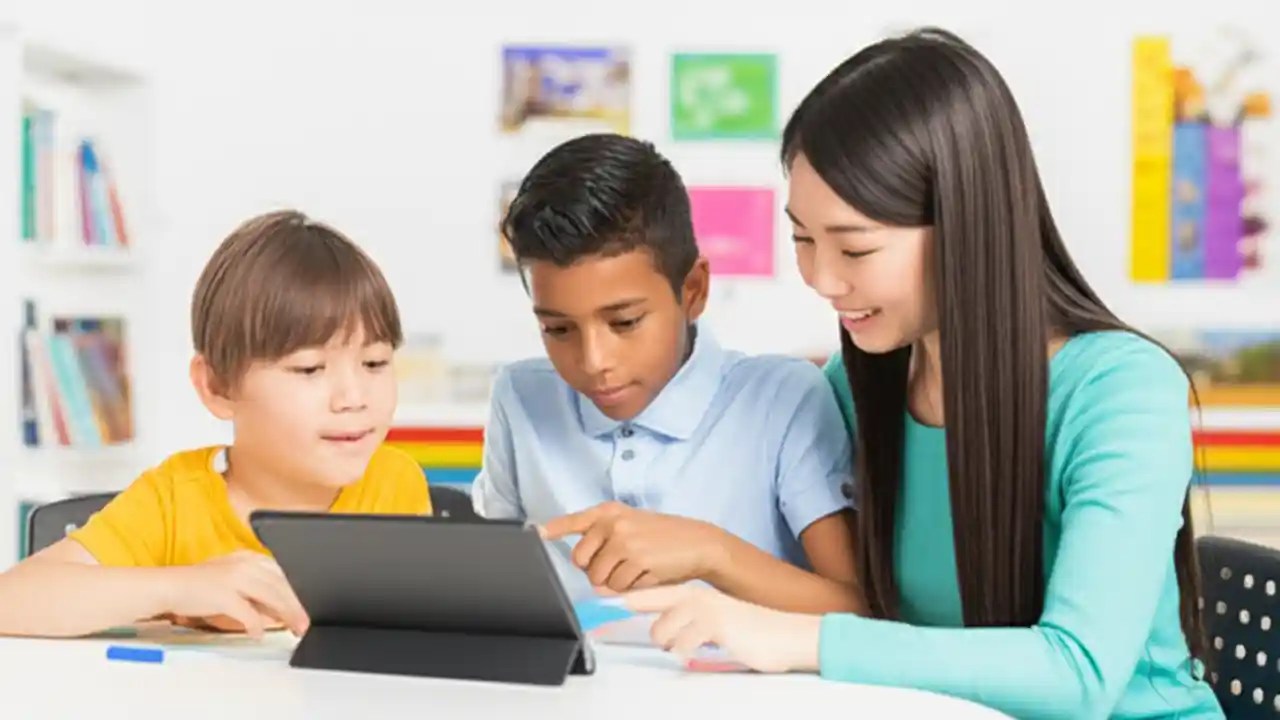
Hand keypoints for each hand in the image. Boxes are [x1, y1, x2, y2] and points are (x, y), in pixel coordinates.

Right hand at [162, 551, 308, 637]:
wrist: (168, 586)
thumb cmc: (201, 587)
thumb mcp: (234, 585)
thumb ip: (257, 596)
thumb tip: (280, 613)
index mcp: (250, 559)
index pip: (282, 575)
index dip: (297, 593)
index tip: (308, 608)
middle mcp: (246, 564)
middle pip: (281, 585)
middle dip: (297, 606)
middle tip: (306, 623)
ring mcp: (234, 577)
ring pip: (271, 596)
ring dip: (286, 614)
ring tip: (295, 629)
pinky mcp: (223, 594)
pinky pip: (247, 612)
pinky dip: (256, 624)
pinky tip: (259, 634)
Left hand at [541, 502, 728, 591]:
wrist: (699, 543)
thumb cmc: (664, 537)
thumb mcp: (632, 524)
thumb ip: (605, 536)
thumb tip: (582, 564)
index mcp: (610, 512)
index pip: (575, 521)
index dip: (554, 529)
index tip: (536, 532)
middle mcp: (613, 523)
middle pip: (581, 562)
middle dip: (596, 572)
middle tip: (619, 566)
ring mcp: (625, 541)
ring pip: (599, 579)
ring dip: (616, 582)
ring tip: (637, 568)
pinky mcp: (637, 560)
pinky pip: (619, 587)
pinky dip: (632, 588)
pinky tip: (648, 574)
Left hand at [623, 584, 822, 673]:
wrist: (783, 634)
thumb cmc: (746, 629)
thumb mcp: (712, 618)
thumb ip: (685, 618)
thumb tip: (658, 628)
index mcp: (690, 592)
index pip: (647, 592)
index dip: (622, 600)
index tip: (599, 605)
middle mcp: (694, 596)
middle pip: (651, 611)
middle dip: (656, 628)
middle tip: (666, 633)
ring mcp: (703, 609)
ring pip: (663, 633)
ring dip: (676, 646)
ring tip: (699, 645)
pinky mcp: (714, 625)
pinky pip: (684, 646)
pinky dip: (691, 654)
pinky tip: (709, 649)